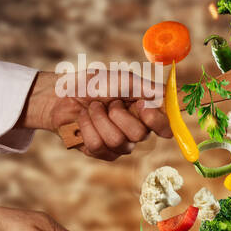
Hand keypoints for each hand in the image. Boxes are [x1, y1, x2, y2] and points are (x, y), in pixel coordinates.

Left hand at [20, 69, 172, 160]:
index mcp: (146, 113)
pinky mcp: (100, 152)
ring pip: (117, 141)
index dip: (158, 121)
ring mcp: (119, 144)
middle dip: (119, 114)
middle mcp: (136, 131)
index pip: (166, 127)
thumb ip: (145, 87)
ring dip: (99, 119)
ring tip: (92, 108)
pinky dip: (86, 127)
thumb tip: (167, 95)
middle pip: (140, 135)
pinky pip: (97, 145)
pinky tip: (83, 120)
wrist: (62, 94)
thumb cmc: (93, 84)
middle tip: (109, 103)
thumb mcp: (121, 79)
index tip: (143, 106)